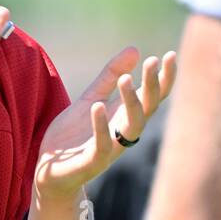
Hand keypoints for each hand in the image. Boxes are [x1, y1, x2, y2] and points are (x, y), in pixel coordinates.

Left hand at [34, 47, 175, 203]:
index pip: (152, 97)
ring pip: (132, 127)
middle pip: (148, 109)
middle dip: (153, 86)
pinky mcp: (91, 162)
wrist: (49, 171)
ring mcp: (110, 149)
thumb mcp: (90, 99)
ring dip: (132, 102)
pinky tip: (98, 107)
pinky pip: (102, 146)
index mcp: (124, 118)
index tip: (170, 55)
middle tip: (153, 61)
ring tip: (126, 79)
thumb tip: (135, 49)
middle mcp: (123, 133)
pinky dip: (101, 127)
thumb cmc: (73, 136)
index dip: (163, 79)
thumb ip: (109, 77)